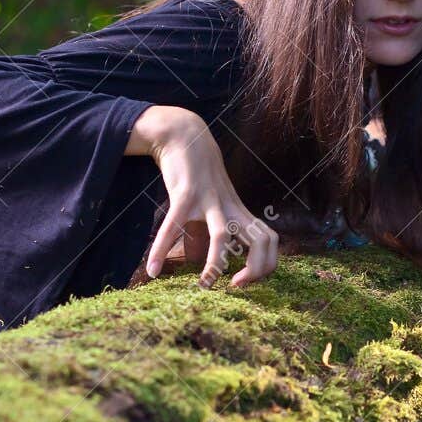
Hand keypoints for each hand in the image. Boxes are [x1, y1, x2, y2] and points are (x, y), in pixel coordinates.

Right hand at [130, 107, 277, 288]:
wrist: (185, 136)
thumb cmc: (199, 177)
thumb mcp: (211, 205)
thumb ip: (210, 230)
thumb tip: (201, 259)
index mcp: (240, 212)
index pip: (270, 241)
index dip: (266, 264)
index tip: (245, 280)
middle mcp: (231, 207)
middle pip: (262, 240)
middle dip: (256, 269)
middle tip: (236, 285)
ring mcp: (210, 200)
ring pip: (223, 236)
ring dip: (215, 265)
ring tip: (203, 284)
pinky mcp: (185, 194)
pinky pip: (173, 226)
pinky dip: (161, 249)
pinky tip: (152, 270)